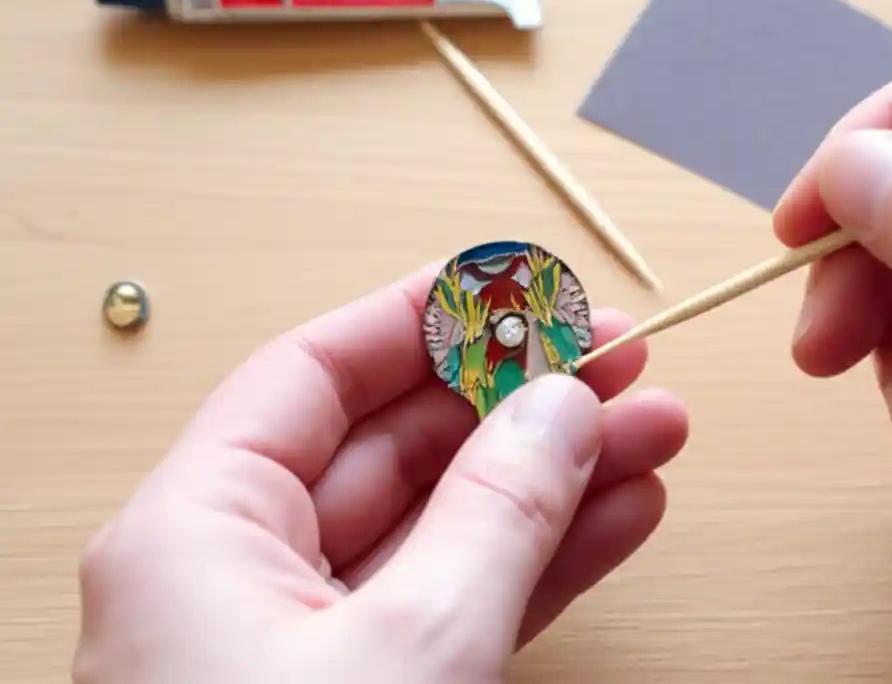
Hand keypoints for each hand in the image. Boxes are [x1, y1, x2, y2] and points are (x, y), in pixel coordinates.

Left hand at [73, 265, 688, 682]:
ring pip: (445, 522)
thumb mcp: (412, 648)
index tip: (521, 282)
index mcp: (196, 532)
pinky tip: (619, 515)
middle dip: (519, 397)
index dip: (423, 316)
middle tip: (622, 358)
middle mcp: (238, 575)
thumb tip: (563, 402)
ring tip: (656, 431)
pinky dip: (541, 559)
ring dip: (552, 475)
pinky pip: (460, 599)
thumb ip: (495, 512)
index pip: (315, 374)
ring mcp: (306, 644)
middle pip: (394, 443)